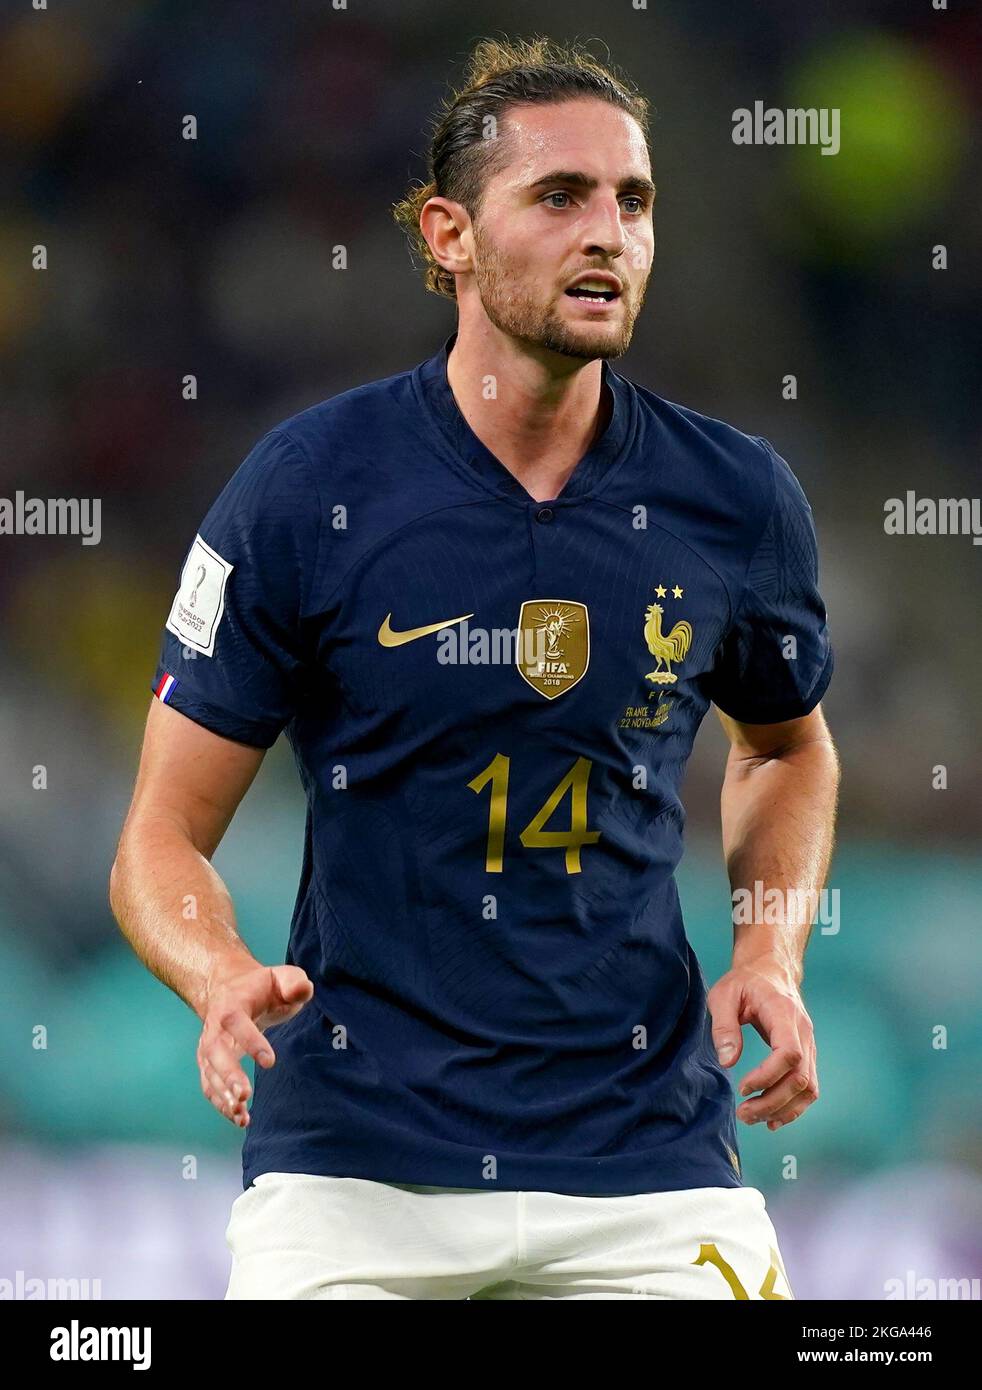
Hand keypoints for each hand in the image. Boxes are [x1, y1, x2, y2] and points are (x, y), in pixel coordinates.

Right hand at [196, 963, 313, 1127]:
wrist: (230, 990)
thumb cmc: (263, 988)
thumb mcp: (282, 977)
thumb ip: (294, 982)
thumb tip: (303, 990)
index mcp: (232, 1003)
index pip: (235, 1022)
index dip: (250, 1041)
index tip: (269, 1061)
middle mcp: (215, 1027)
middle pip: (215, 1051)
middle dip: (228, 1075)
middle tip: (244, 1095)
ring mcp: (208, 1047)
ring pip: (209, 1073)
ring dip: (223, 1096)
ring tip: (241, 1116)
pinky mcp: (209, 1064)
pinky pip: (210, 1086)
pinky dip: (221, 1104)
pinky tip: (239, 1118)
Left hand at [707, 960, 817, 1129]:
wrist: (770, 970)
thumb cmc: (745, 982)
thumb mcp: (724, 994)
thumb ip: (724, 1026)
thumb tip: (728, 1062)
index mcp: (784, 1013)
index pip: (789, 1053)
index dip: (768, 1076)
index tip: (742, 1087)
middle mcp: (803, 1031)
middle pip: (800, 1077)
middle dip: (773, 1101)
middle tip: (743, 1113)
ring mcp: (809, 1044)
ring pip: (808, 1087)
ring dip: (783, 1109)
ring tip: (753, 1118)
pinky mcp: (806, 1054)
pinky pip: (808, 1086)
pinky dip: (794, 1107)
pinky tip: (772, 1118)